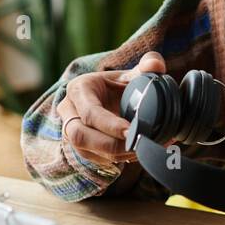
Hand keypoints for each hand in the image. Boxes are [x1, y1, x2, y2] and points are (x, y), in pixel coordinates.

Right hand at [57, 50, 165, 167]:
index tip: (132, 131)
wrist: (108, 97)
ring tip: (142, 149)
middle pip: (80, 135)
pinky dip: (118, 159)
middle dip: (110, 144)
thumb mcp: (131, 73)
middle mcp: (68, 111)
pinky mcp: (80, 147)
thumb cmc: (118, 85)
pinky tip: (138, 154)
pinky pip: (95, 158)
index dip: (109, 124)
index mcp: (79, 90)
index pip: (89, 112)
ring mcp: (70, 131)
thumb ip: (147, 65)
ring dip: (116, 154)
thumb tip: (155, 65)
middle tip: (138, 145)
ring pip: (86, 150)